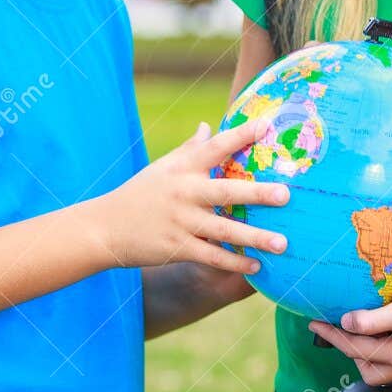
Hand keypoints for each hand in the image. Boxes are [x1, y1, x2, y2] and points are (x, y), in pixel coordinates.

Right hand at [87, 118, 288, 272]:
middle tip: (286, 195)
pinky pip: (211, 256)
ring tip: (282, 243)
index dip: (241, 135)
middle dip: (257, 193)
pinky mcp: (176, 247)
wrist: (104, 227)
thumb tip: (208, 125)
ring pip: (224, 229)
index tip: (267, 126)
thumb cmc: (141, 192)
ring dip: (254, 237)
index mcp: (183, 167)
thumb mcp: (163, 166)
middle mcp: (184, 192)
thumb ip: (190, 148)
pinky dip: (234, 262)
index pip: (215, 146)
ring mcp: (181, 221)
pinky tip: (257, 266)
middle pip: (226, 190)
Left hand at [308, 290, 391, 385]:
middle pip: (367, 369)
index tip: (314, 322)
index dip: (332, 334)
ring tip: (365, 330)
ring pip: (385, 368)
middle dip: (348, 351)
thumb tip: (348, 323)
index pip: (354, 347)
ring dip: (370, 353)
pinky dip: (390, 350)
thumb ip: (376, 319)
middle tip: (337, 330)